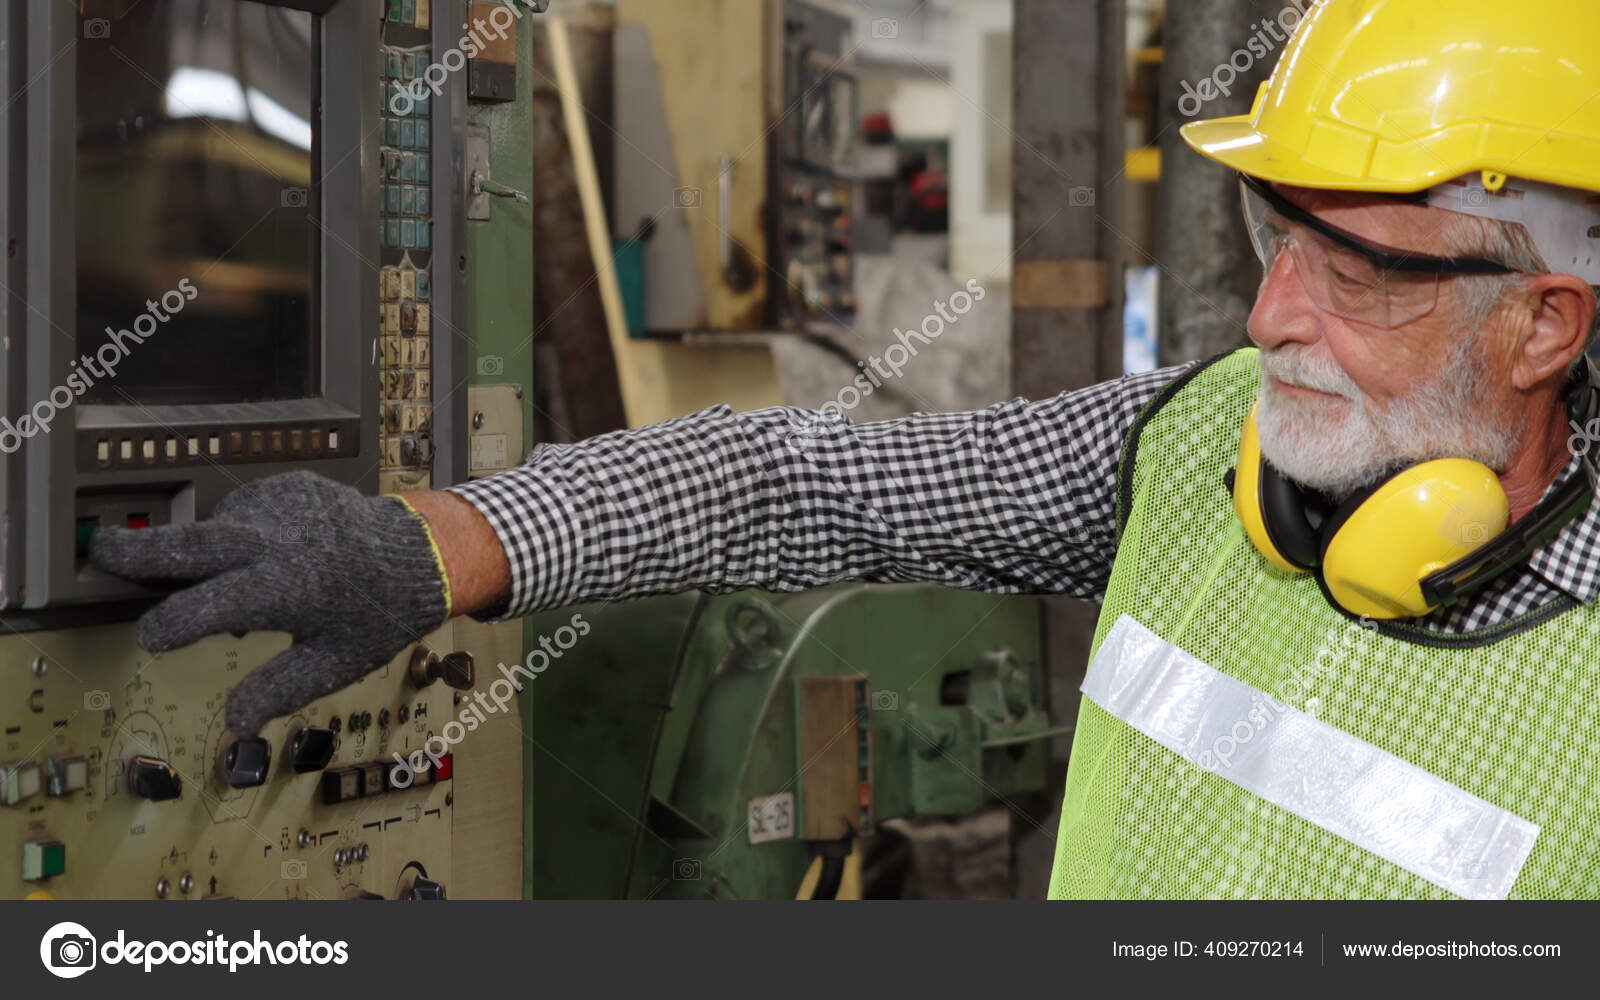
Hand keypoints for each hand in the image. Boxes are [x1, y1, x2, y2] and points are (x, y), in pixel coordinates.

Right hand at [89, 470, 451, 735]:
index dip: (173, 623)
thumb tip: (234, 725)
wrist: (421, 555)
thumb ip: (279, 690)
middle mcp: (281, 540)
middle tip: (100, 550)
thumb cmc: (377, 615)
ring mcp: (283, 505)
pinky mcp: (288, 487)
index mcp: (290, 588)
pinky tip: (271, 555)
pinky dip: (242, 535)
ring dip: (213, 556)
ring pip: (218, 530)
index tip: (149, 637)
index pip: (211, 606)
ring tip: (251, 585)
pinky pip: (243, 512)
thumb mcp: (335, 663)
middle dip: (144, 549)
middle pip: (195, 542)